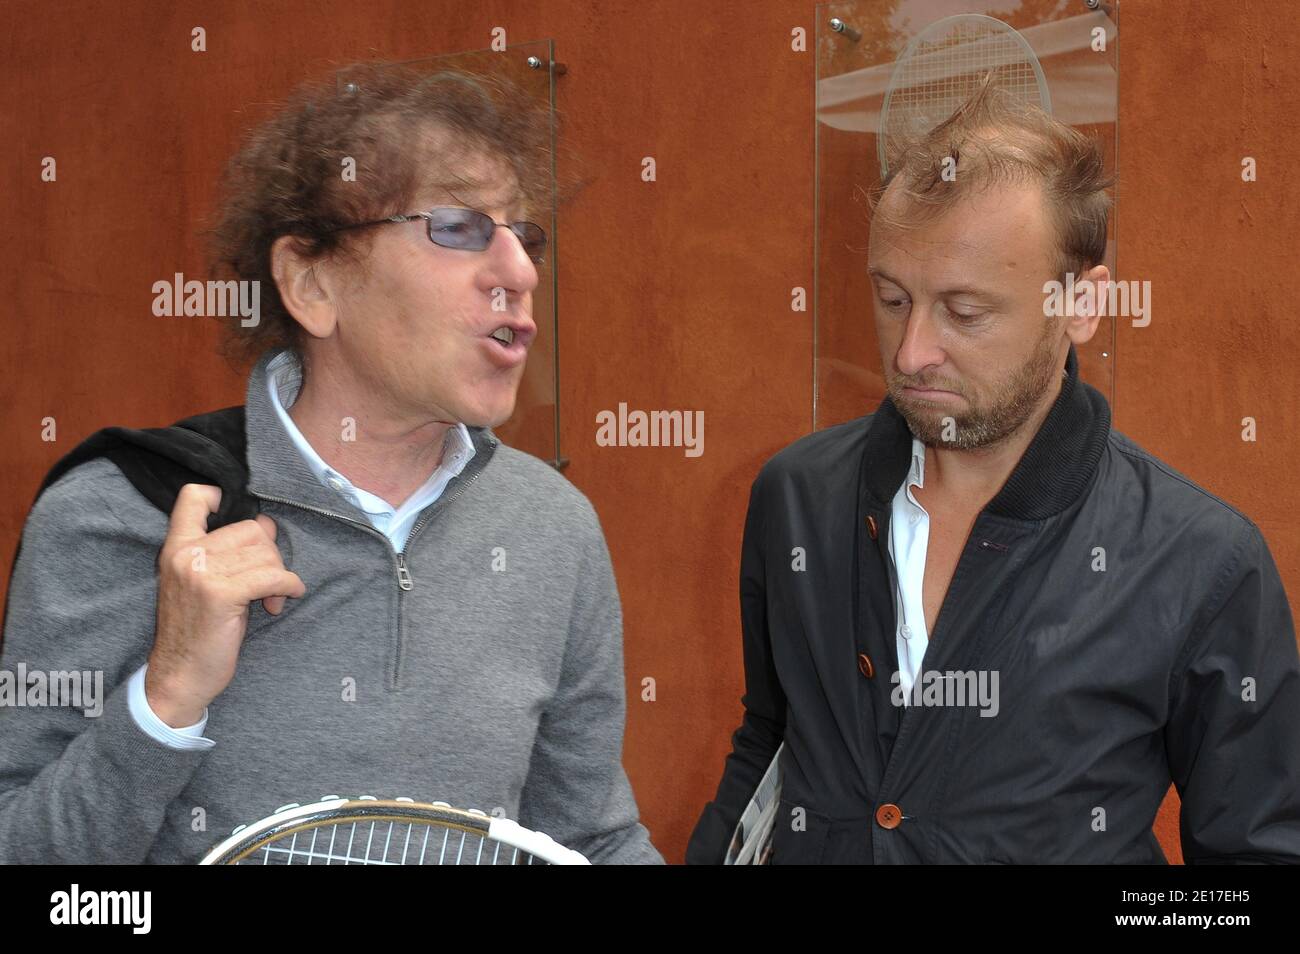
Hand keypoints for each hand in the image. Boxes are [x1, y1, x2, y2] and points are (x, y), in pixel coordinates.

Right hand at [145, 483, 305, 726]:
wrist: (178, 675)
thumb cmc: (197, 630)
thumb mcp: (203, 582)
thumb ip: (227, 552)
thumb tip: (267, 526)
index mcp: (176, 547)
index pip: (192, 497)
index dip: (221, 496)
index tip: (243, 523)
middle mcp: (185, 553)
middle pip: (251, 529)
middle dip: (270, 555)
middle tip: (267, 583)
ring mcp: (201, 572)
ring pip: (265, 553)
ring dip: (279, 575)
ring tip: (269, 598)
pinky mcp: (220, 594)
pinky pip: (273, 576)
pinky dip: (289, 586)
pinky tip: (285, 598)